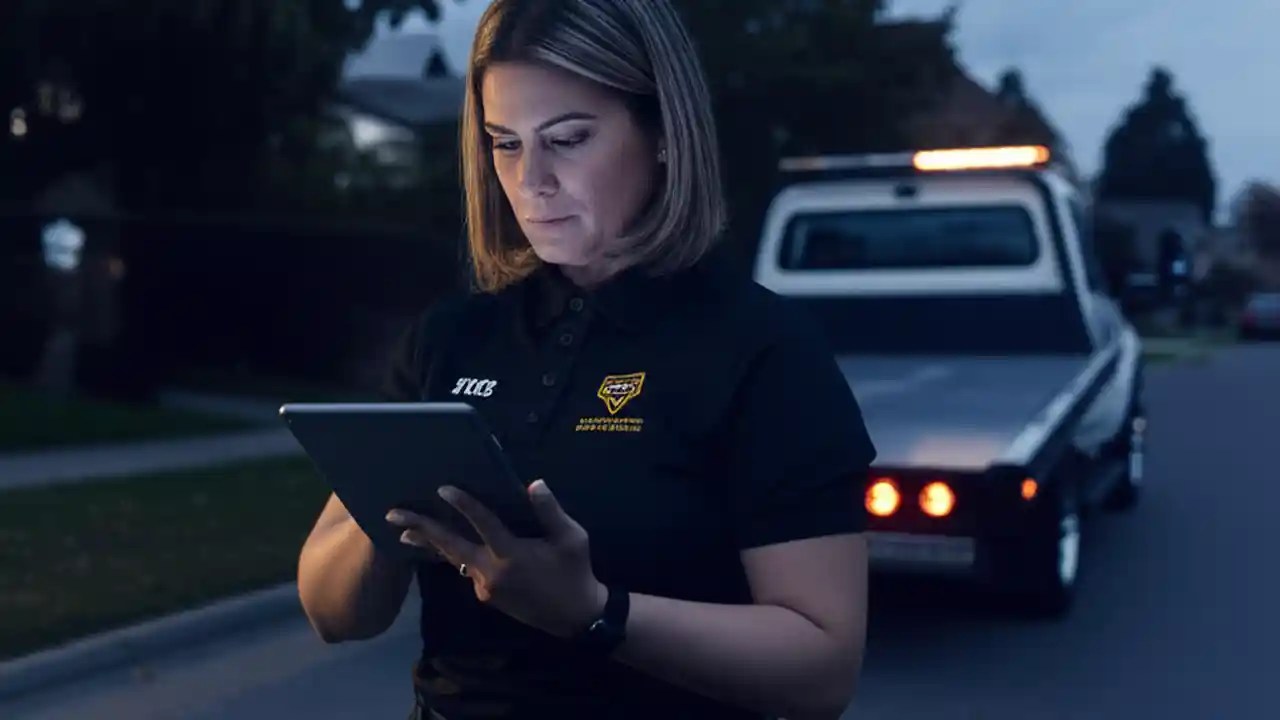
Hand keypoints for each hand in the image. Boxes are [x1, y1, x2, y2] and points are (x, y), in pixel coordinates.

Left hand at [385, 480, 605, 638]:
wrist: (576, 618)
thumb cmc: (575, 573)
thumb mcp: (572, 539)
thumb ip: (550, 511)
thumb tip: (533, 483)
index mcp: (512, 556)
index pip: (483, 524)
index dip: (463, 505)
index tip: (442, 489)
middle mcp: (491, 572)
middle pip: (449, 546)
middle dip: (421, 528)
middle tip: (394, 514)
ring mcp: (485, 586)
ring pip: (452, 559)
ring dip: (428, 543)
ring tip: (403, 532)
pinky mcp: (486, 595)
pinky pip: (463, 569)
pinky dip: (449, 555)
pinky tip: (438, 545)